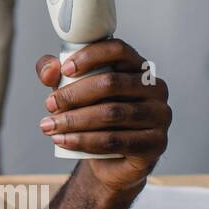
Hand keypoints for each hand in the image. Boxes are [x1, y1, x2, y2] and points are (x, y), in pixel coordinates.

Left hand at [36, 39, 170, 196]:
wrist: (110, 159)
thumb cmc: (93, 115)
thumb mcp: (71, 90)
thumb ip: (55, 73)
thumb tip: (50, 71)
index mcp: (138, 67)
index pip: (119, 50)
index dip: (90, 56)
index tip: (65, 70)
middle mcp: (155, 88)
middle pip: (111, 83)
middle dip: (74, 94)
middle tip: (49, 104)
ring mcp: (159, 116)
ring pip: (112, 113)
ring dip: (74, 120)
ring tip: (49, 126)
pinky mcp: (156, 143)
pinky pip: (116, 140)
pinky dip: (85, 141)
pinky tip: (64, 141)